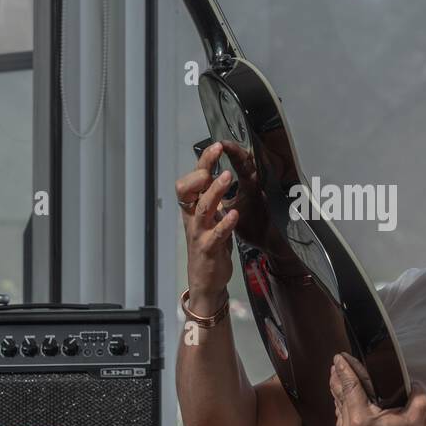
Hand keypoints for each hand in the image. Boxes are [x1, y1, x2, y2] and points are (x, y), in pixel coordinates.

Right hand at [176, 142, 237, 314]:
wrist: (206, 279)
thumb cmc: (210, 244)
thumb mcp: (210, 218)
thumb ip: (211, 197)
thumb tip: (216, 172)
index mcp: (193, 208)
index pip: (191, 179)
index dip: (202, 162)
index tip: (216, 146)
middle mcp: (193, 218)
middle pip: (191, 188)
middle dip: (204, 168)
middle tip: (217, 150)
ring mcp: (200, 233)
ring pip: (203, 207)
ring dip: (215, 190)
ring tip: (227, 176)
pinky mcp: (209, 249)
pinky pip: (217, 234)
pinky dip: (225, 223)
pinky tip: (234, 214)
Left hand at [329, 352, 425, 425]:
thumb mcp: (422, 407)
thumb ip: (411, 386)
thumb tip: (402, 378)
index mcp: (363, 422)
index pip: (349, 387)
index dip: (344, 369)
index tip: (338, 356)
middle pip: (339, 399)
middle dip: (338, 379)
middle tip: (337, 364)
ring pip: (338, 413)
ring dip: (339, 395)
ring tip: (339, 380)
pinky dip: (343, 412)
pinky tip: (346, 404)